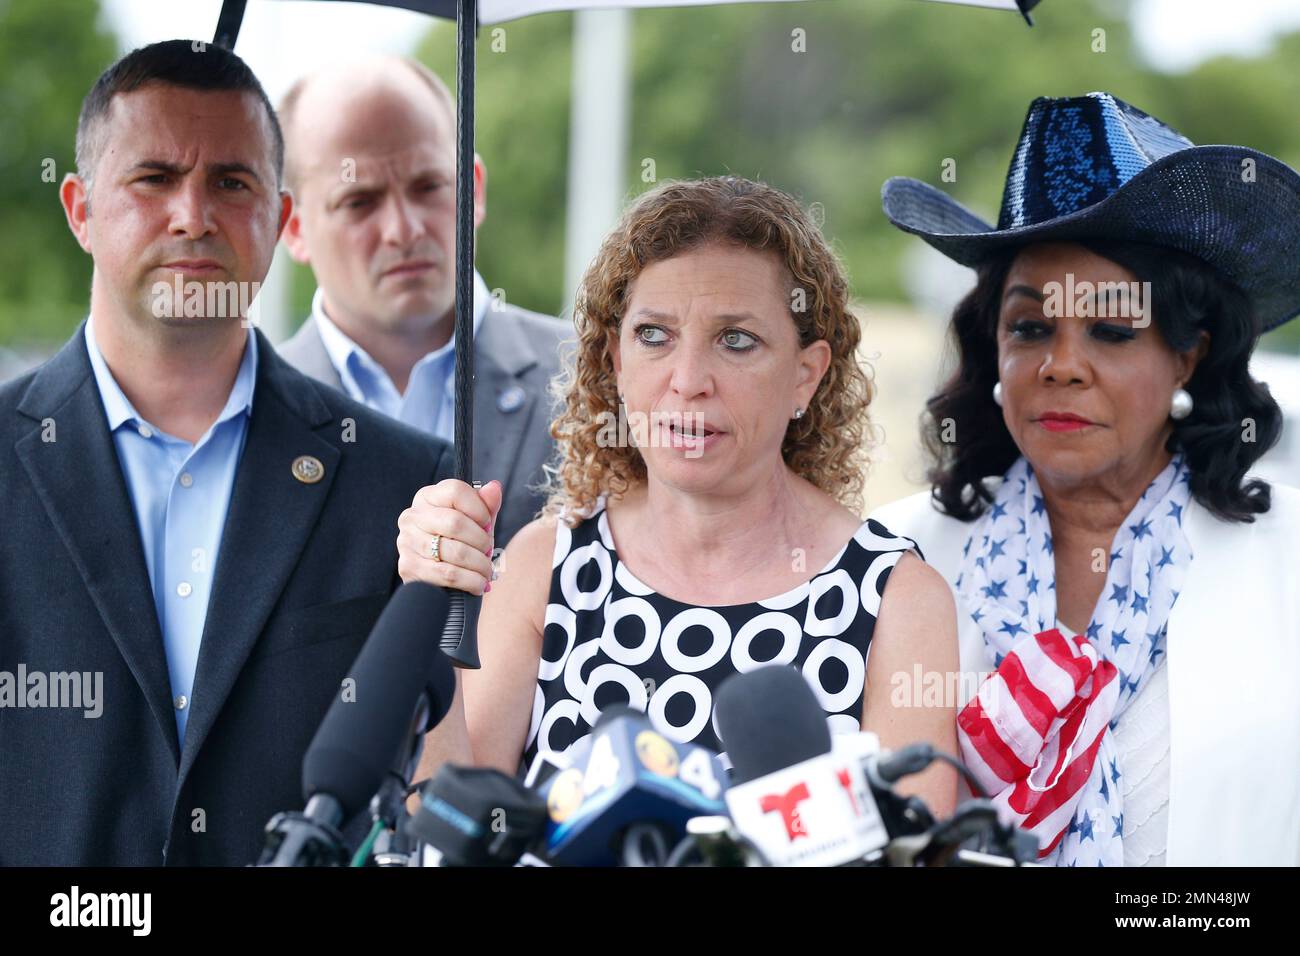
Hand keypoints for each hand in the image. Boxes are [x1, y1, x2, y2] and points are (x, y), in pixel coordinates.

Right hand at [397, 479, 502, 594]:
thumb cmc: (460, 542)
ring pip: (455, 551)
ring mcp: (407, 542)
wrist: (439, 577)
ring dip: (479, 564)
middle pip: (455, 522)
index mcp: (427, 497)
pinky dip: (470, 581)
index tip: (487, 524)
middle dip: (481, 540)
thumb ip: (486, 505)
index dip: (479, 509)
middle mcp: (412, 516)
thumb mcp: (475, 521)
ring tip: (486, 570)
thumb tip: (494, 487)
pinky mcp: (409, 567)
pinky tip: (479, 584)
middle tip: (489, 551)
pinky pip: (448, 574)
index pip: (455, 491)